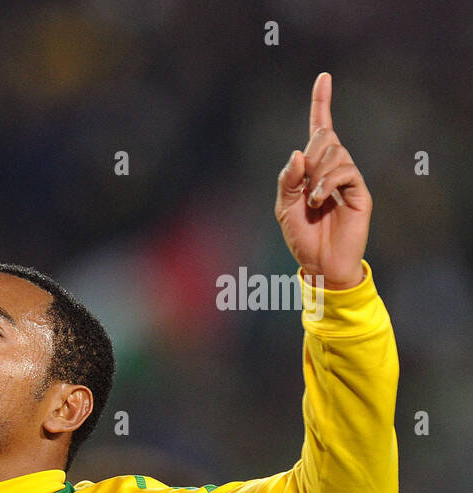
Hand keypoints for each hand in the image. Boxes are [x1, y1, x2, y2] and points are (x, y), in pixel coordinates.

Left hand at [274, 73, 370, 289]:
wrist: (319, 263)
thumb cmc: (301, 236)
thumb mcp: (284, 207)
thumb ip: (288, 180)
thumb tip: (298, 153)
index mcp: (313, 168)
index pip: (320, 128)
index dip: (321, 102)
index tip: (323, 76)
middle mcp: (333, 168)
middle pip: (323, 139)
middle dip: (309, 158)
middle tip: (305, 189)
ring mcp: (348, 179)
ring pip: (335, 153)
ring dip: (317, 175)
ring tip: (313, 201)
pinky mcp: (359, 192)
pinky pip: (345, 172)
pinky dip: (327, 185)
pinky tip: (320, 202)